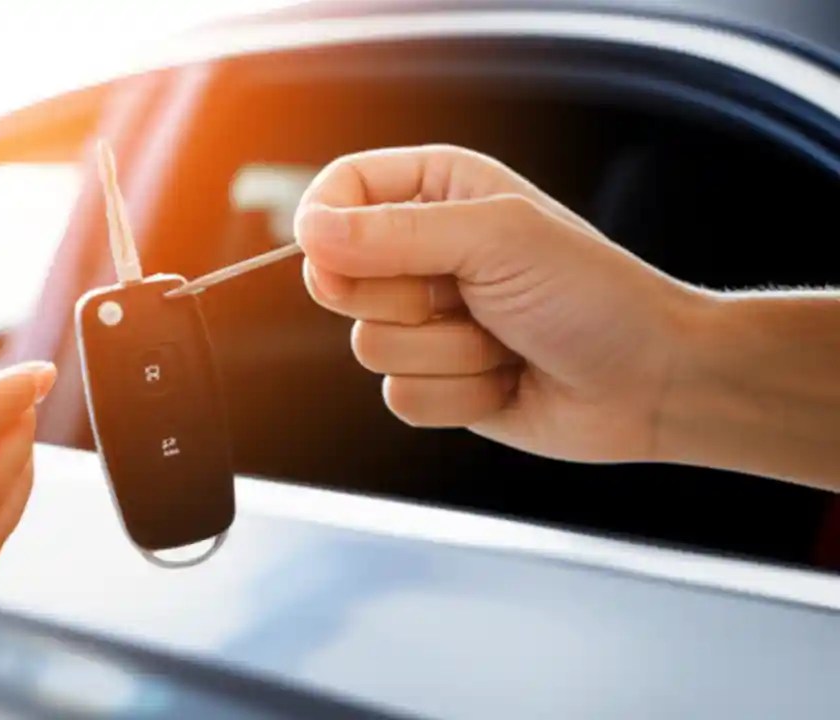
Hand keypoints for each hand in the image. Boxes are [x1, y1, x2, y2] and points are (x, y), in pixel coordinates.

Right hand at [294, 145, 698, 463]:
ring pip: (368, 346)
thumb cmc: (595, 295)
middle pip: (338, 279)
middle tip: (470, 295)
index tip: (336, 252)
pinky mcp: (433, 379)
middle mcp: (423, 253)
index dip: (325, 224)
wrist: (650, 381)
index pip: (341, 192)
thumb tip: (311, 230)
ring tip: (502, 339)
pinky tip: (504, 378)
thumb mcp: (496, 239)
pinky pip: (397, 397)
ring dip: (446, 353)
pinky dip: (458, 395)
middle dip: (406, 301)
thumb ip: (396, 233)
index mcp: (437, 191)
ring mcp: (425, 321)